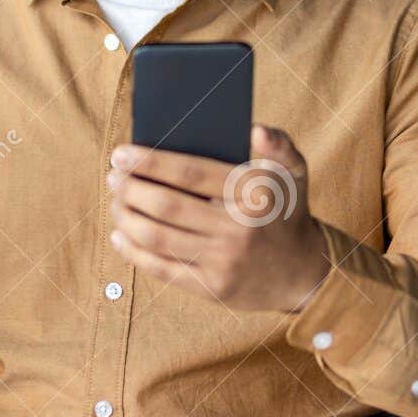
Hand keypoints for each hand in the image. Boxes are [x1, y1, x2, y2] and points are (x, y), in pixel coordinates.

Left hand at [107, 125, 331, 311]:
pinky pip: (163, 269)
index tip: (121, 154)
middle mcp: (238, 228)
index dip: (151, 162)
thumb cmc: (289, 211)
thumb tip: (255, 128)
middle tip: (113, 177)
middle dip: (131, 188)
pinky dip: (134, 252)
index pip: (191, 173)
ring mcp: (224, 261)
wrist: (304, 272)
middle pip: (167, 205)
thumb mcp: (295, 172)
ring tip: (115, 202)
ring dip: (127, 217)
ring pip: (158, 237)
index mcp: (255, 193)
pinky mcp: (213, 288)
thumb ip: (279, 144)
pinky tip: (120, 235)